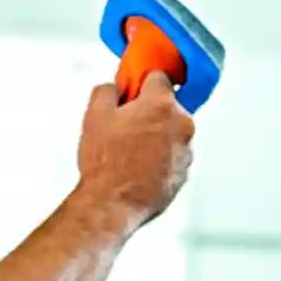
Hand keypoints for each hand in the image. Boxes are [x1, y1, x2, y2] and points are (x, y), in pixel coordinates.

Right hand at [75, 72, 195, 228]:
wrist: (111, 203)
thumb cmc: (105, 162)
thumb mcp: (94, 115)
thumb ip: (106, 91)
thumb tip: (114, 88)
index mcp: (162, 104)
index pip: (159, 77)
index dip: (141, 83)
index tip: (133, 91)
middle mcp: (181, 125)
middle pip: (168, 107)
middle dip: (150, 112)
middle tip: (126, 126)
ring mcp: (186, 152)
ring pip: (172, 134)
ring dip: (157, 137)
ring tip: (130, 152)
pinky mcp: (184, 174)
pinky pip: (173, 158)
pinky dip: (161, 159)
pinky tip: (138, 168)